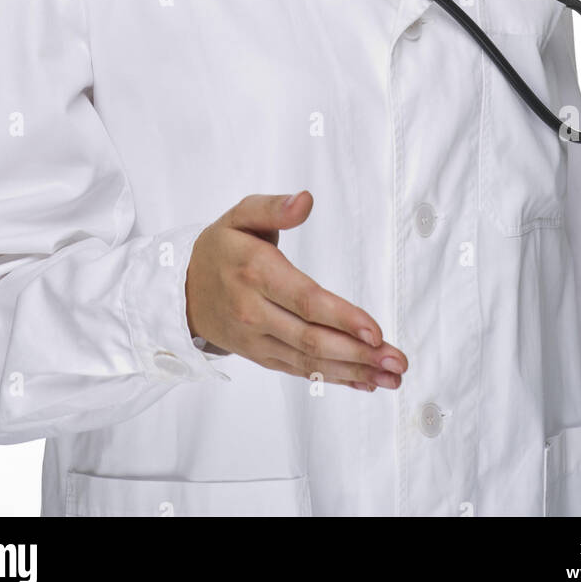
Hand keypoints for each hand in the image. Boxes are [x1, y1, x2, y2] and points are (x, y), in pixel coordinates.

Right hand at [185, 191, 407, 392]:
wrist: (183, 290)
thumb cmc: (221, 247)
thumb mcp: (240, 215)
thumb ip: (274, 208)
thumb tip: (305, 200)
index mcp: (255, 272)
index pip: (304, 300)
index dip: (341, 317)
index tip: (375, 331)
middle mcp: (255, 311)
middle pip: (311, 338)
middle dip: (358, 353)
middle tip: (396, 361)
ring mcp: (258, 339)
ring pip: (309, 361)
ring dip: (354, 372)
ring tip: (390, 377)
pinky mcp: (262, 355)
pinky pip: (300, 370)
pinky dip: (334, 378)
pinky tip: (364, 382)